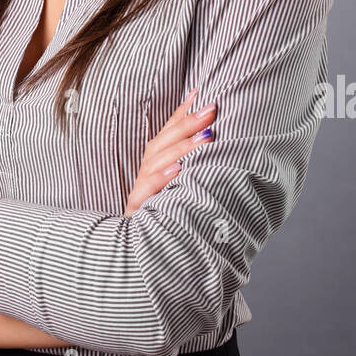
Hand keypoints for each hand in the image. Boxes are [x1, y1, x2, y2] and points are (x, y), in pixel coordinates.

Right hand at [123, 87, 215, 215]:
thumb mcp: (185, 191)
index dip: (181, 113)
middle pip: (162, 143)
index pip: (167, 133)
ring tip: (205, 136)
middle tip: (211, 109)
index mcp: (156, 167)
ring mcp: (141, 193)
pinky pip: (147, 192)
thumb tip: (217, 143)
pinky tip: (178, 170)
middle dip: (187, 124)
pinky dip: (162, 179)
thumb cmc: (170, 222)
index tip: (200, 93)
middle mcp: (145, 176)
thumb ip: (195, 168)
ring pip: (156, 163)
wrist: (142, 262)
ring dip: (181, 147)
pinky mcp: (137, 212)